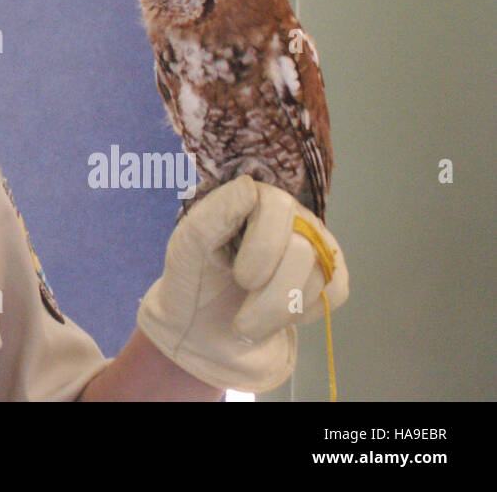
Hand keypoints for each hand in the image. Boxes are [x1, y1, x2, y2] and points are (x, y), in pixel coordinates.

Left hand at [135, 176, 349, 392]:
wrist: (207, 335)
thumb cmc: (192, 284)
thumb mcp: (186, 250)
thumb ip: (211, 217)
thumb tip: (248, 185)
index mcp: (248, 198)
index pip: (276, 205)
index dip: (263, 247)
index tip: (240, 278)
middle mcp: (285, 213)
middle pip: (301, 248)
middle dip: (269, 296)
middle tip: (241, 321)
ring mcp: (311, 241)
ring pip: (319, 273)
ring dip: (280, 313)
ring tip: (249, 326)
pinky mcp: (329, 273)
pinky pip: (335, 291)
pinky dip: (303, 315)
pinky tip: (276, 318)